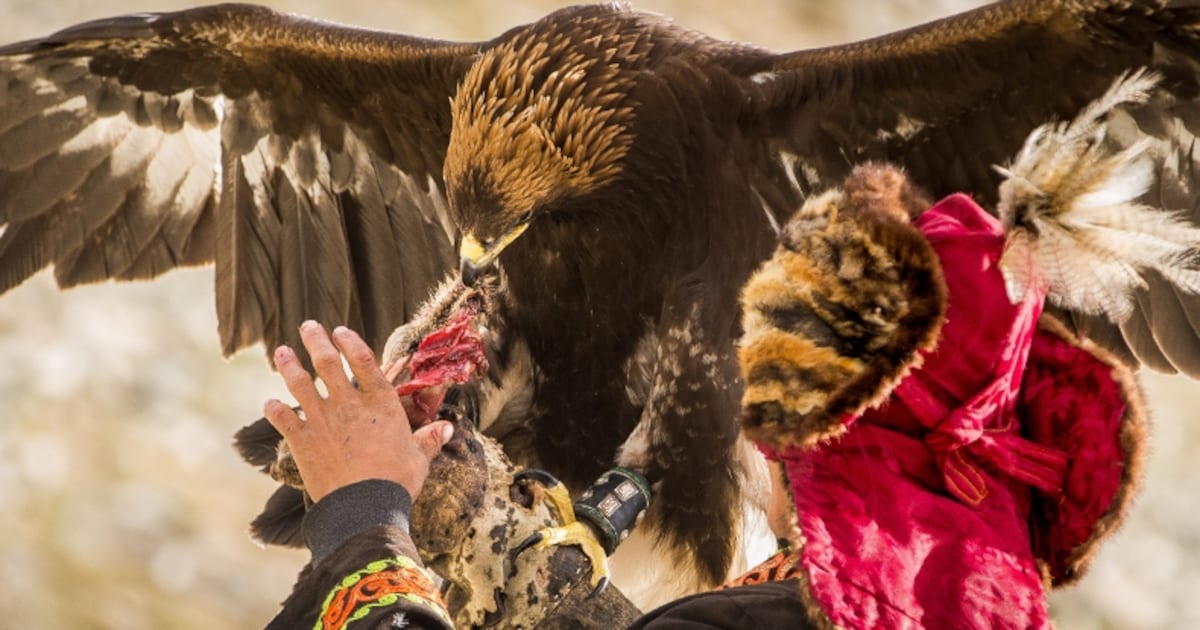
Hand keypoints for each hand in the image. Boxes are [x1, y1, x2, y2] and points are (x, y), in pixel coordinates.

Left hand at [263, 321, 454, 502]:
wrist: (364, 508)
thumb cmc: (397, 482)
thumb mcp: (420, 458)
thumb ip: (430, 439)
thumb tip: (446, 428)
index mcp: (380, 404)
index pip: (364, 361)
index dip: (351, 342)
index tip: (340, 331)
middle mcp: (349, 404)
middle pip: (328, 362)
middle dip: (316, 340)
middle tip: (308, 326)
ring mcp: (323, 420)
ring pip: (301, 383)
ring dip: (288, 365)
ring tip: (282, 352)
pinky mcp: (303, 440)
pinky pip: (283, 418)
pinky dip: (275, 410)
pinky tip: (270, 403)